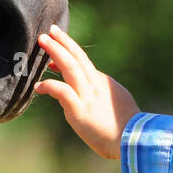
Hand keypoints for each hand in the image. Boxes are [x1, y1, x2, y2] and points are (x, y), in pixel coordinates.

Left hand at [33, 24, 137, 159]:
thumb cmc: (126, 126)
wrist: (133, 140)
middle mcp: (95, 85)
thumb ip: (101, 91)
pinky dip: (50, 86)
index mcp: (103, 82)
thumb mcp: (116, 100)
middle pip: (77, 57)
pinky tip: (39, 87)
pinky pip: (63, 92)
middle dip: (62, 42)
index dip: (69, 49)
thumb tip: (89, 87)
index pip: (83, 61)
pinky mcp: (80, 111)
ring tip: (43, 42)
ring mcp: (88, 96)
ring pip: (70, 67)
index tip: (58, 41)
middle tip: (49, 31)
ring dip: (56, 52)